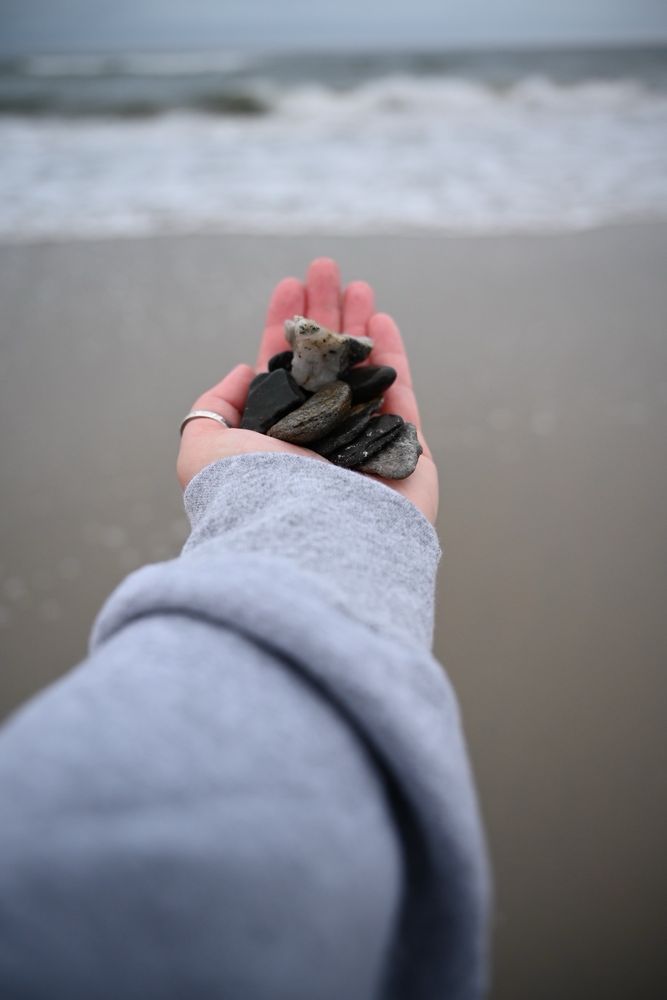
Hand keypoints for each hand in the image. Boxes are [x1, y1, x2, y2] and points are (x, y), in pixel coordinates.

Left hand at [177, 258, 438, 522]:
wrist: (310, 540)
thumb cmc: (252, 495)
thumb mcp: (201, 450)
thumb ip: (211, 407)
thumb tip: (241, 371)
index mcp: (274, 436)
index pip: (279, 370)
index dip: (283, 326)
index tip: (288, 285)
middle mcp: (317, 437)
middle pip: (323, 362)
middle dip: (323, 313)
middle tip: (325, 268)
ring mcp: (361, 443)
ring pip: (362, 372)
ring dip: (359, 326)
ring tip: (358, 283)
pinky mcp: (402, 452)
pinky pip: (400, 396)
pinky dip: (393, 359)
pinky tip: (382, 321)